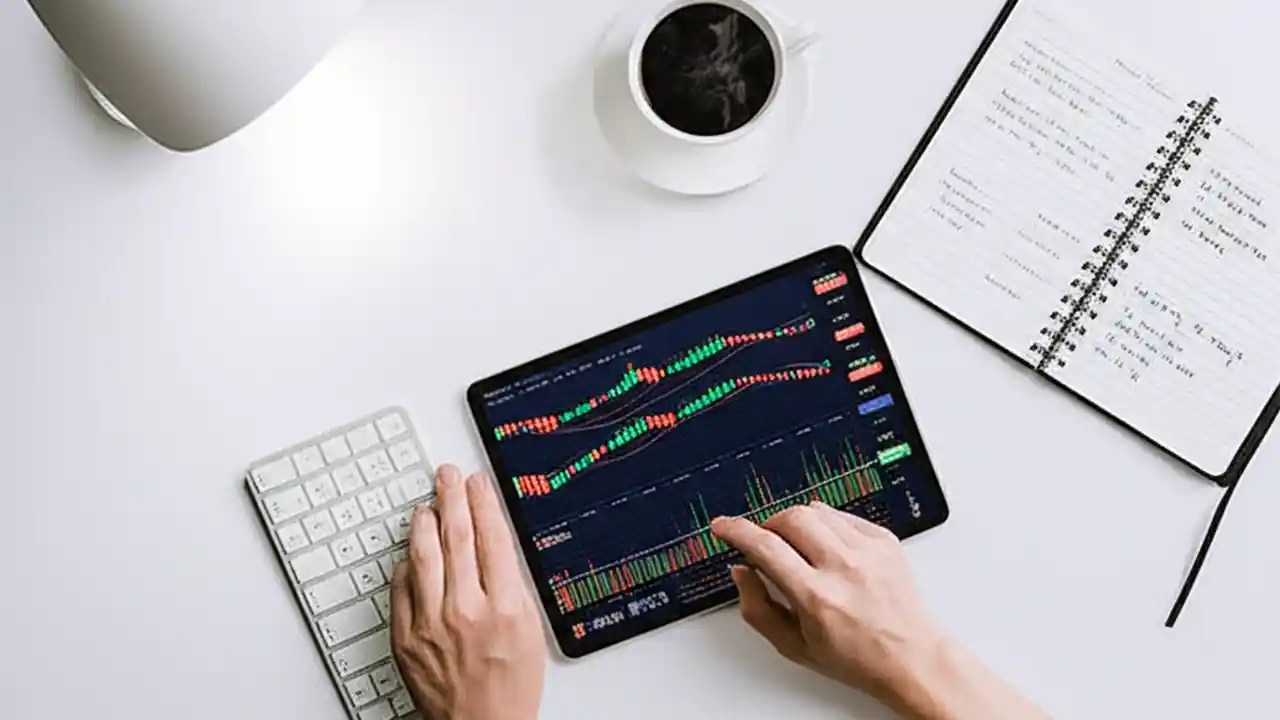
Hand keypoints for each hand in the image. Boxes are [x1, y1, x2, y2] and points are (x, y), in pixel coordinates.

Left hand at [390, 465, 546, 719]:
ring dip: (425, 523)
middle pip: (456, 537)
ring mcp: (431, 623)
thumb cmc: (511, 685)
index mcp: (504, 606)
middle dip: (452, 498)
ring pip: (423, 556)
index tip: (478, 482)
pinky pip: (401, 588)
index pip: (491, 537)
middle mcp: (466, 610)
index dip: (483, 502)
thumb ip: (511, 583)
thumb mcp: (530, 628)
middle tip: (448, 476)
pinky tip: (411, 552)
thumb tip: (492, 542)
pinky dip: (406, 565)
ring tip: (427, 505)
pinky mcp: (405, 638)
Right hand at [712, 503, 1046, 719]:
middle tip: (765, 542)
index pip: (765, 547)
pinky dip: (825, 522)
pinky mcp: (884, 541)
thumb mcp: (794, 647)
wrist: (911, 657)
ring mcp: (867, 551)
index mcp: (816, 597)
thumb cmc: (856, 658)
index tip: (723, 526)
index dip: (737, 531)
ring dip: (795, 522)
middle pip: (790, 519)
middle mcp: (843, 568)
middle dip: (768, 525)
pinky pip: (842, 514)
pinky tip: (824, 544)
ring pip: (815, 510)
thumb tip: (742, 572)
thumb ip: (757, 609)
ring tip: (796, 545)